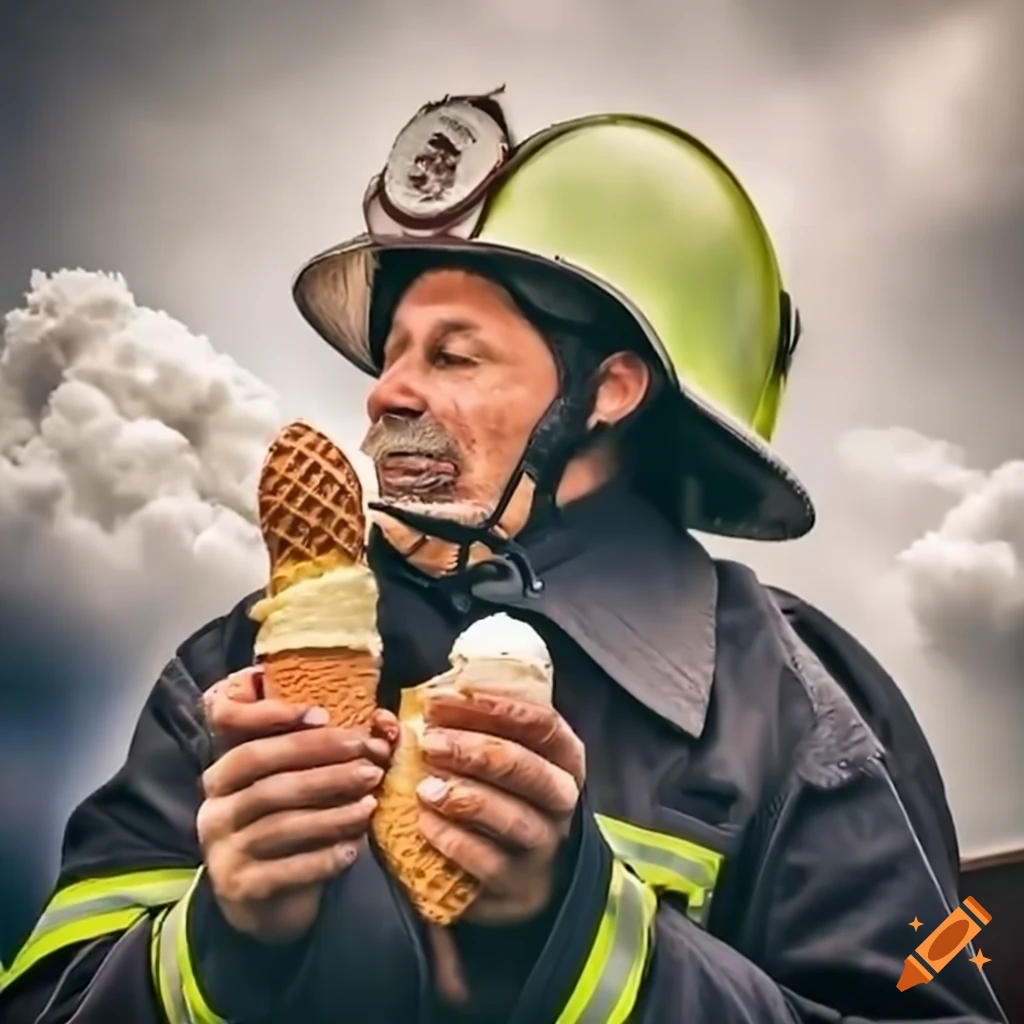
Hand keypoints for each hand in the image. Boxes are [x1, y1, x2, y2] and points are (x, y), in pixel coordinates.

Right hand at [197, 666, 397, 944]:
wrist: (267, 901)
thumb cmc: (290, 826)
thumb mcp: (298, 787)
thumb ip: (323, 753)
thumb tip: (381, 721)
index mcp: (224, 776)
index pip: (246, 743)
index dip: (278, 723)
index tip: (324, 715)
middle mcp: (215, 810)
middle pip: (269, 781)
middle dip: (325, 768)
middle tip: (371, 765)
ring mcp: (223, 851)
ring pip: (281, 825)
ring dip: (332, 815)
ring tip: (370, 806)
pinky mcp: (240, 887)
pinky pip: (286, 870)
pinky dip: (323, 858)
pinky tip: (352, 850)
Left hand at [415, 689, 584, 924]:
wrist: (526, 876)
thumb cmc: (507, 797)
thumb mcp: (507, 757)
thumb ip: (480, 728)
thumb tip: (429, 700)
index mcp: (564, 759)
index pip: (542, 724)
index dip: (498, 707)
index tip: (451, 697)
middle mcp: (561, 800)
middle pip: (527, 768)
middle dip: (475, 751)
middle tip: (430, 742)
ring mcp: (543, 846)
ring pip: (513, 817)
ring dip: (465, 796)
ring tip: (424, 787)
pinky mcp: (517, 886)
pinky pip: (488, 862)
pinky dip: (453, 840)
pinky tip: (425, 822)